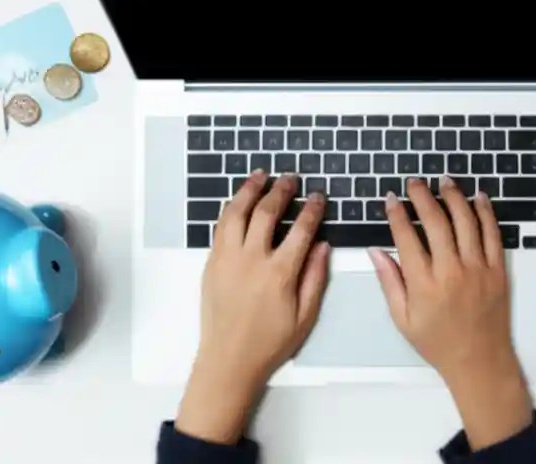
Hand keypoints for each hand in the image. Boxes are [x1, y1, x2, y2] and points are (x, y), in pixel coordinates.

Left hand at [175, 170, 330, 444]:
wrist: (228, 360)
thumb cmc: (270, 343)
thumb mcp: (305, 316)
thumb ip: (315, 278)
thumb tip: (323, 245)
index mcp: (280, 273)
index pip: (300, 230)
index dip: (312, 210)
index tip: (318, 196)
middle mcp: (252, 259)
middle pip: (266, 213)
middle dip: (281, 191)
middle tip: (290, 179)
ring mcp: (227, 259)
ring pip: (236, 213)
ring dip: (249, 190)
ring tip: (260, 175)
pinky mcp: (212, 263)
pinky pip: (220, 227)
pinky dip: (230, 209)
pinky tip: (238, 201)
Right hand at [369, 176, 533, 450]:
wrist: (479, 360)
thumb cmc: (437, 342)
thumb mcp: (403, 318)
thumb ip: (389, 282)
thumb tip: (375, 251)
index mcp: (424, 284)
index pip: (407, 237)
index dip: (397, 214)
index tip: (392, 198)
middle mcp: (451, 271)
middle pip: (436, 222)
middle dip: (422, 197)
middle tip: (415, 182)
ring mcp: (478, 268)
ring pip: (466, 221)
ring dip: (454, 197)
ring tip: (444, 181)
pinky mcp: (498, 270)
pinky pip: (492, 233)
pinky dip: (485, 212)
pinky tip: (477, 197)